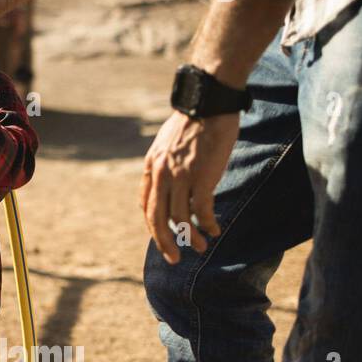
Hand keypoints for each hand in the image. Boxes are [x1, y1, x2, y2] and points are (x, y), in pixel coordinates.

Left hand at [139, 111, 238, 263]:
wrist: (209, 103)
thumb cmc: (195, 122)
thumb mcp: (169, 144)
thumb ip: (167, 164)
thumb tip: (173, 183)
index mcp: (152, 166)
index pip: (146, 204)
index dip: (153, 225)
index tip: (163, 238)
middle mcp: (161, 174)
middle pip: (156, 218)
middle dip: (163, 242)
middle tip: (173, 258)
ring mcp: (179, 176)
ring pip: (179, 218)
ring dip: (191, 237)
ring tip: (202, 247)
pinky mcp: (200, 177)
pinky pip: (201, 211)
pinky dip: (207, 225)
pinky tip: (215, 231)